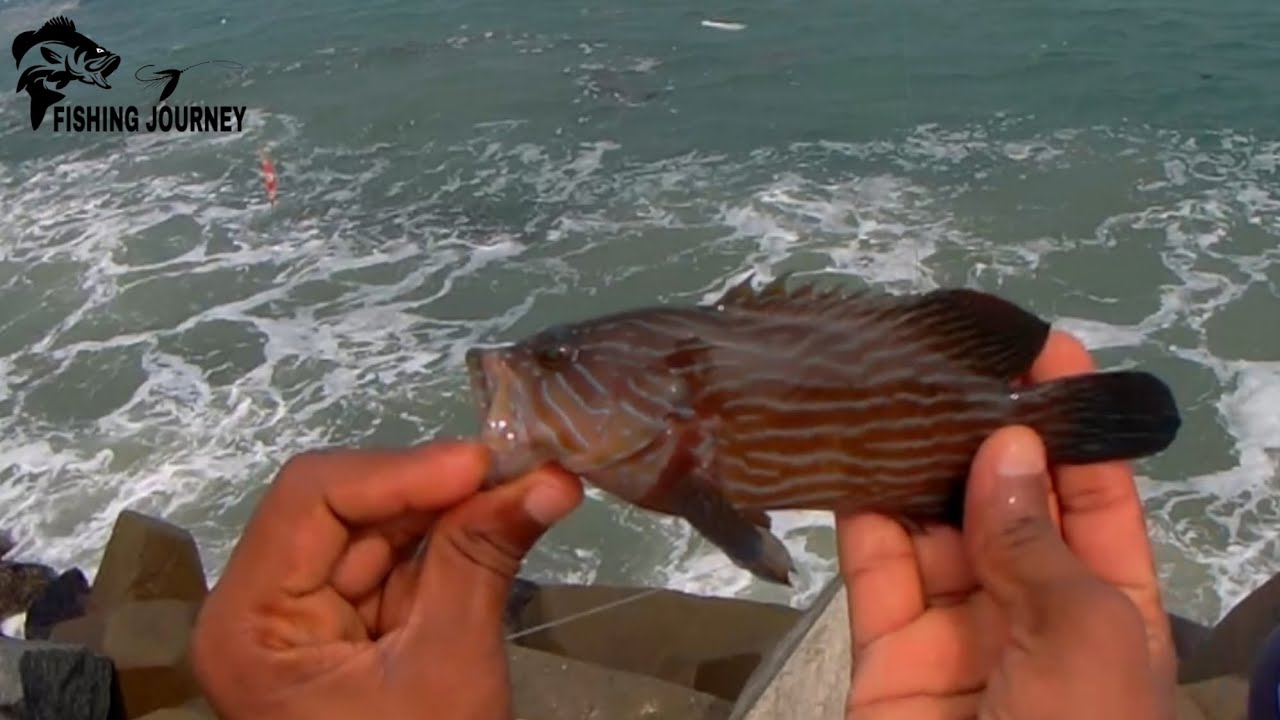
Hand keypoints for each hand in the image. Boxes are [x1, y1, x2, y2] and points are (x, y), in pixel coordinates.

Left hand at [189, 441, 583, 719]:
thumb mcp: (449, 667)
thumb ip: (483, 560)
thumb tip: (553, 476)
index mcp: (249, 622)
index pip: (310, 499)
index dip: (399, 470)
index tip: (486, 461)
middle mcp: (262, 610)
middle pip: (344, 511)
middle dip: (435, 489)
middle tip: (522, 469)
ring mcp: (306, 625)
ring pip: (379, 534)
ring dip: (452, 513)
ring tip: (527, 489)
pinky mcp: (350, 638)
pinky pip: (399, 572)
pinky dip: (451, 548)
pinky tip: (502, 522)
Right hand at [837, 331, 1176, 719]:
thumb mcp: (1082, 642)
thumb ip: (1037, 541)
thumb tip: (1005, 446)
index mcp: (1109, 608)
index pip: (1095, 497)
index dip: (1070, 423)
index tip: (1038, 347)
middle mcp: (1033, 609)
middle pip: (1006, 502)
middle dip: (980, 433)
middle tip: (943, 356)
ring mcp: (957, 629)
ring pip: (934, 527)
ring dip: (914, 464)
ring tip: (889, 388)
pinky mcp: (886, 649)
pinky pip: (875, 570)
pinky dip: (861, 514)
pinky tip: (850, 457)